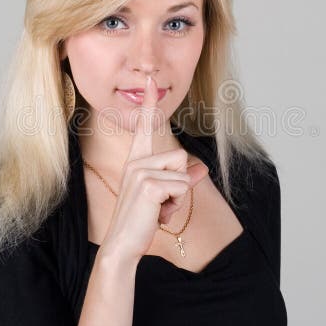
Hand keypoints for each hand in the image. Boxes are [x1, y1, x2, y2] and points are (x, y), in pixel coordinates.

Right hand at [99, 75, 208, 262]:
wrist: (123, 245)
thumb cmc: (141, 221)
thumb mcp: (165, 198)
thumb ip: (183, 180)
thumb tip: (202, 169)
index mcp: (136, 161)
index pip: (144, 127)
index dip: (149, 103)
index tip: (150, 80)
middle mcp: (136, 162)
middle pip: (181, 156)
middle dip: (180, 184)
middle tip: (161, 204)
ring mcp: (140, 172)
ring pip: (183, 172)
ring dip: (179, 196)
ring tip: (159, 209)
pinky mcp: (149, 185)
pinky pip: (181, 187)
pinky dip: (176, 205)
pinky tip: (158, 215)